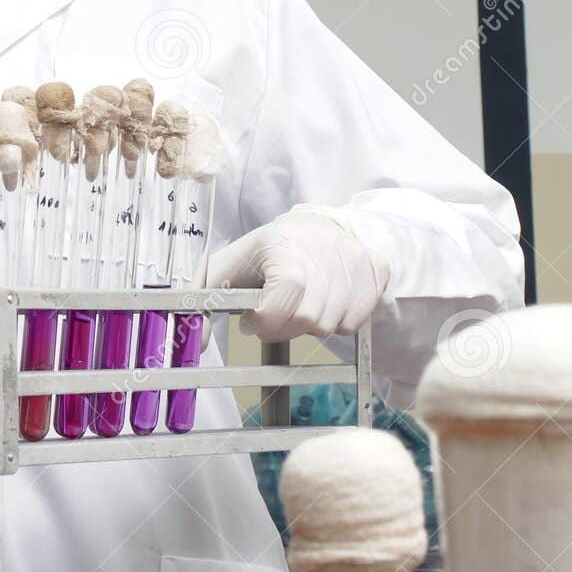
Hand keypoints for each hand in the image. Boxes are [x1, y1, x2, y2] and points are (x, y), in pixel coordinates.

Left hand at [201, 205, 389, 347]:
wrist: (312, 228)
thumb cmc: (262, 255)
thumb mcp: (225, 271)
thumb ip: (202, 303)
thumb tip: (195, 343)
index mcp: (284, 245)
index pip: (286, 296)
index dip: (267, 320)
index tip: (253, 320)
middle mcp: (326, 248)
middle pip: (310, 319)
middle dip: (286, 326)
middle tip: (275, 315)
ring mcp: (355, 259)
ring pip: (333, 325)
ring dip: (311, 325)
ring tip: (299, 304)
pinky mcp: (376, 270)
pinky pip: (356, 322)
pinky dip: (337, 322)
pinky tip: (323, 303)